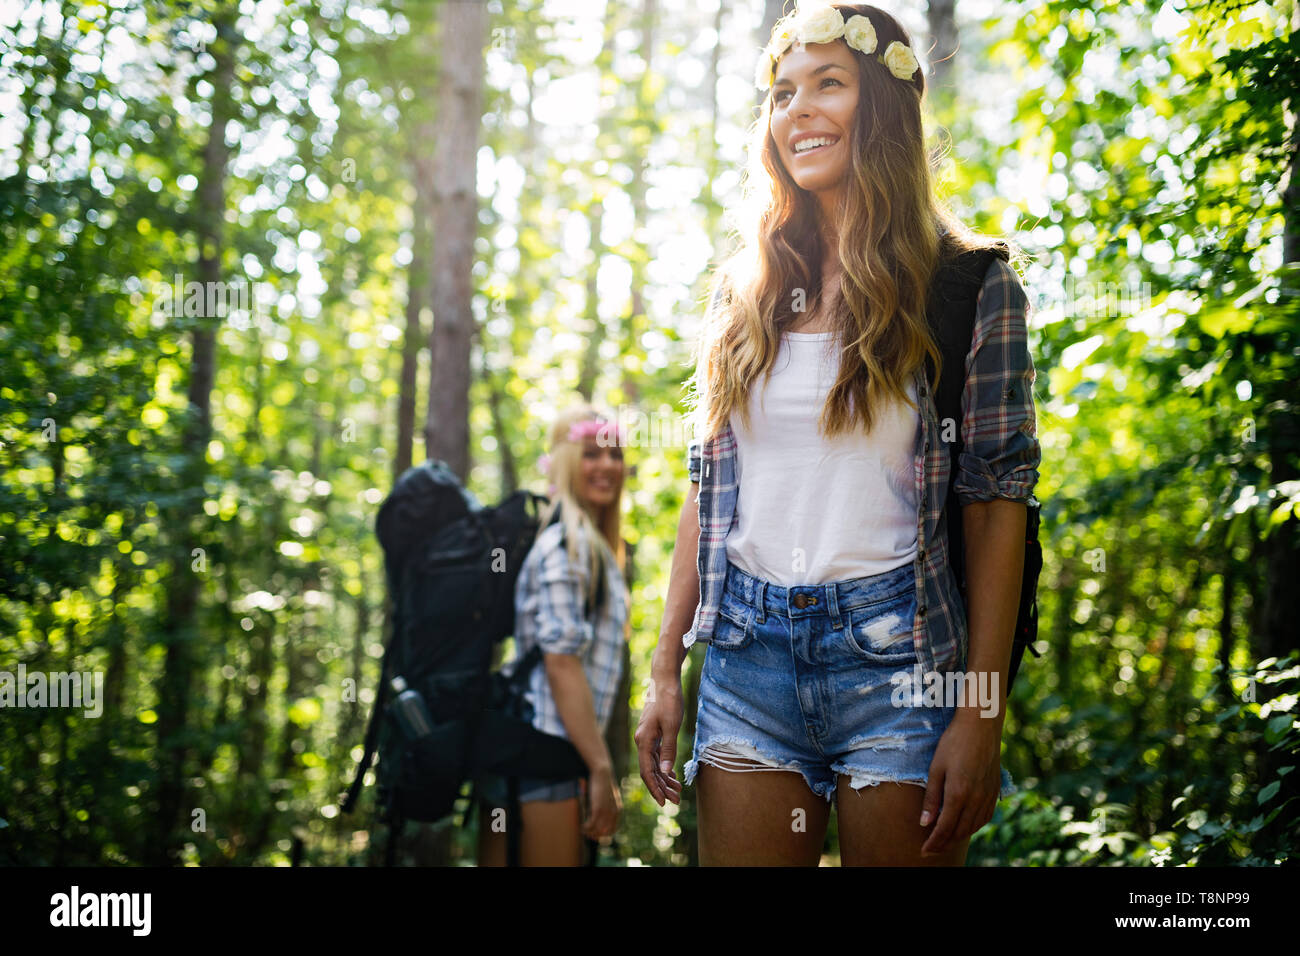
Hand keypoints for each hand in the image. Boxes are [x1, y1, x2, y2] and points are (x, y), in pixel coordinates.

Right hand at [580, 765, 620, 840]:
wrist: (603, 772)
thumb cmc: (603, 782)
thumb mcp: (608, 796)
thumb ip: (607, 806)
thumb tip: (599, 813)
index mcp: (618, 810)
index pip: (613, 830)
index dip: (604, 835)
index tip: (596, 834)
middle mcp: (614, 813)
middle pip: (605, 833)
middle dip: (596, 835)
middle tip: (587, 834)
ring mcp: (606, 812)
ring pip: (597, 830)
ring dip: (589, 833)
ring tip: (583, 830)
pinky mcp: (598, 809)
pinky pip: (591, 824)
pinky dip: (585, 828)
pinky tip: (581, 826)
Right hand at [634, 670, 683, 805]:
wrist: (664, 680)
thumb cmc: (669, 700)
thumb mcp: (672, 726)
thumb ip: (669, 749)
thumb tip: (666, 772)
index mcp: (644, 740)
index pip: (647, 772)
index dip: (655, 788)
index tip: (664, 802)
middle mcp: (642, 740)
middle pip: (650, 770)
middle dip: (663, 787)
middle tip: (676, 800)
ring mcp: (647, 737)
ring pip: (654, 764)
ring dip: (665, 778)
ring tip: (678, 790)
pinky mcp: (653, 733)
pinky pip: (656, 755)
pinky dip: (664, 766)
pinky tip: (672, 774)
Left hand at [919, 711, 1002, 856]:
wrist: (981, 725)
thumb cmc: (954, 742)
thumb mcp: (936, 767)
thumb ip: (931, 797)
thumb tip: (925, 823)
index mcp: (958, 793)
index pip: (945, 827)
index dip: (934, 842)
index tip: (924, 850)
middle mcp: (976, 799)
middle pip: (959, 831)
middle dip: (944, 844)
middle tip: (931, 850)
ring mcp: (988, 796)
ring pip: (973, 827)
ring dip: (958, 837)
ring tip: (945, 841)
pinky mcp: (995, 791)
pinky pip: (985, 817)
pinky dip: (973, 827)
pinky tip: (965, 827)